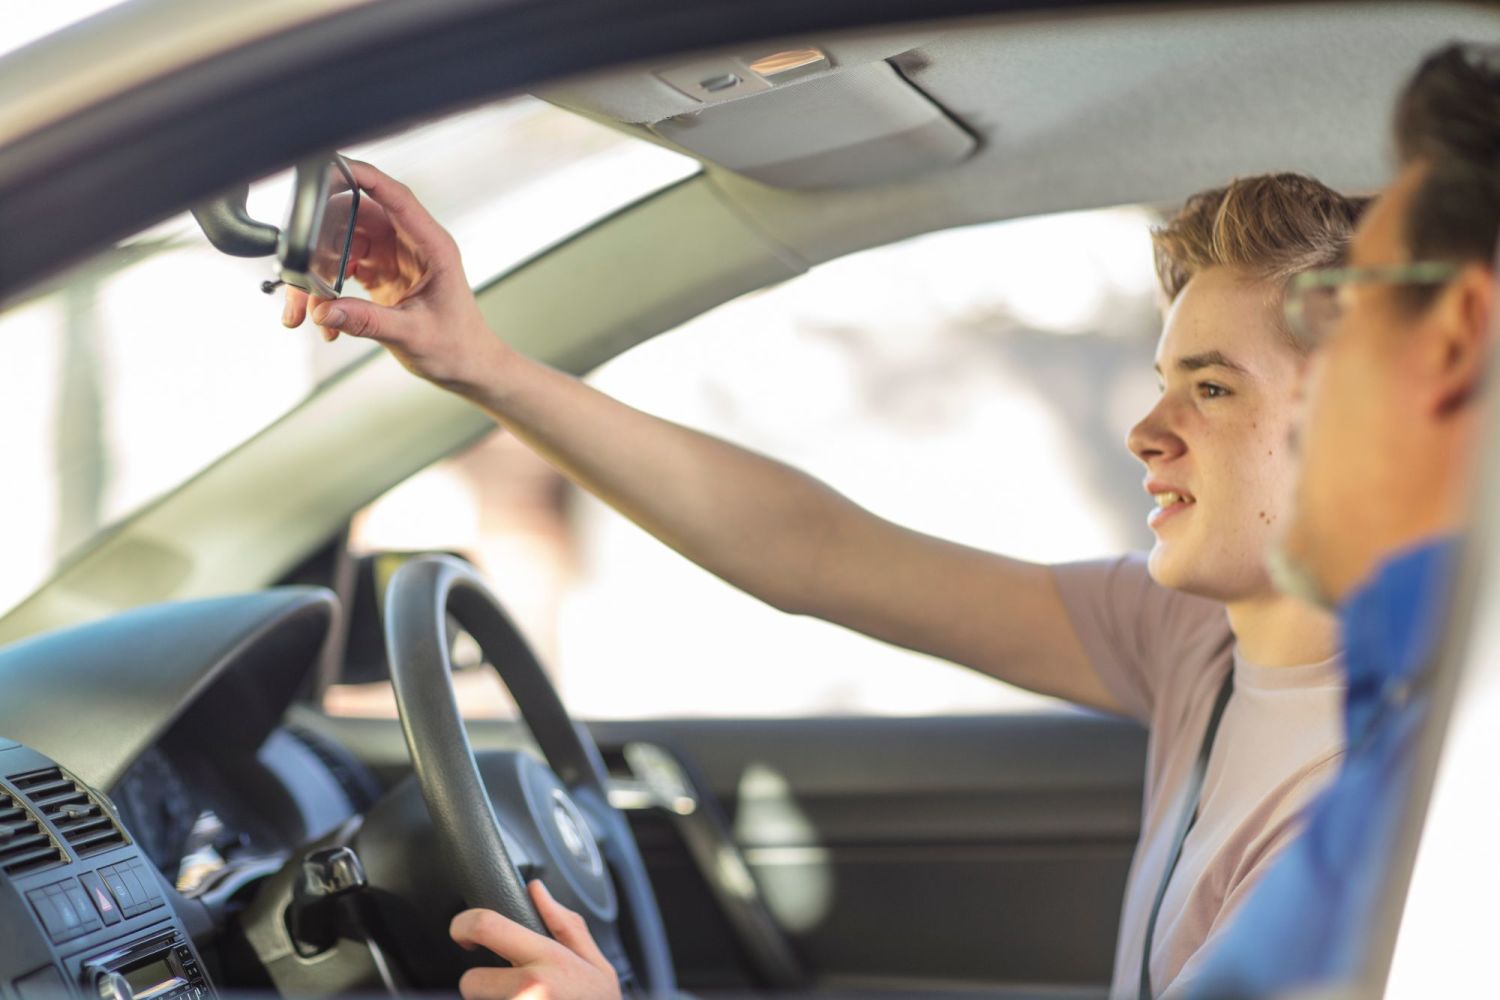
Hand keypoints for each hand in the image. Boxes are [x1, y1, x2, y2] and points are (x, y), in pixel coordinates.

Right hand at [281, 159, 508, 393]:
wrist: (467, 367)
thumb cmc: (458, 346)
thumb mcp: (412, 335)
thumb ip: (367, 321)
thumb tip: (325, 311)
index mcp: (431, 246)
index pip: (397, 197)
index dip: (365, 177)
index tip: (333, 166)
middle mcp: (411, 245)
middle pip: (357, 219)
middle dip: (322, 243)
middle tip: (300, 270)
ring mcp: (394, 257)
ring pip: (343, 245)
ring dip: (319, 274)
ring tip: (308, 309)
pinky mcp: (381, 274)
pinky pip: (343, 268)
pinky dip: (327, 290)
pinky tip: (326, 317)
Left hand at [450, 881, 621, 999]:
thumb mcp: (597, 966)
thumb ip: (566, 925)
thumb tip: (536, 890)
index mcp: (549, 960)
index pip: (486, 926)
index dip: (464, 924)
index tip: (464, 932)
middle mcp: (529, 990)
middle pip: (470, 981)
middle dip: (482, 985)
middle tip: (504, 988)